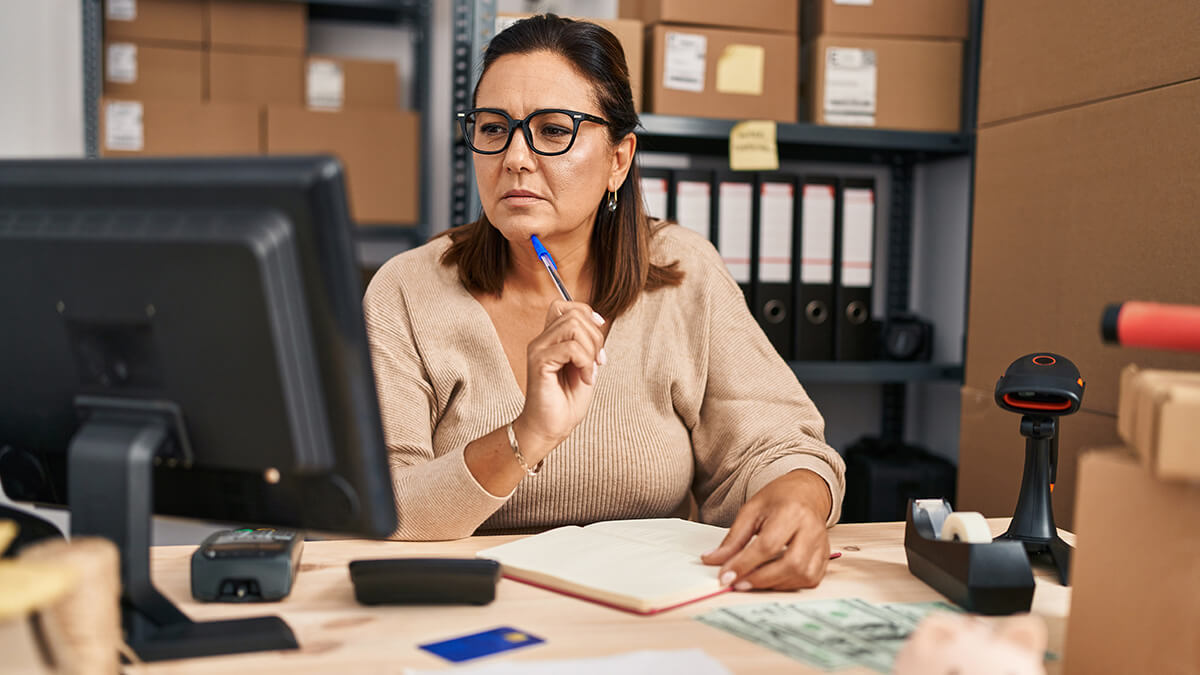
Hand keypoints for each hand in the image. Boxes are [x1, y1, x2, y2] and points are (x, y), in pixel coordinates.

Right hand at [514, 300, 606, 460]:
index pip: (563, 306)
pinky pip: (571, 348)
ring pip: (573, 326)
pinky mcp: (539, 362)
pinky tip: (585, 379)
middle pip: (574, 314)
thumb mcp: (584, 365)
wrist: (551, 427)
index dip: (586, 313)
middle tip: (598, 361)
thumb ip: (587, 343)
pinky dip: (586, 363)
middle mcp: (541, 340)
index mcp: (550, 339)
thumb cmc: (566, 401)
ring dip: (591, 349)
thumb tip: (598, 322)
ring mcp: (538, 349)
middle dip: (595, 336)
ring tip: (590, 371)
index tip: (598, 335)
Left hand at [701, 470, 832, 590]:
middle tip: (738, 583)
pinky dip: (789, 584)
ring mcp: (822, 544)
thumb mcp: (750, 511)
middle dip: (761, 579)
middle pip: (791, 564)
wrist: (806, 492)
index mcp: (792, 512)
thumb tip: (712, 560)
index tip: (725, 576)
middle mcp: (812, 529)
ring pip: (803, 575)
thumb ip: (733, 538)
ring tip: (752, 581)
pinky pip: (810, 579)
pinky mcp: (825, 556)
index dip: (745, 564)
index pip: (767, 545)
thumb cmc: (778, 499)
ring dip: (774, 584)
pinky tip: (772, 579)